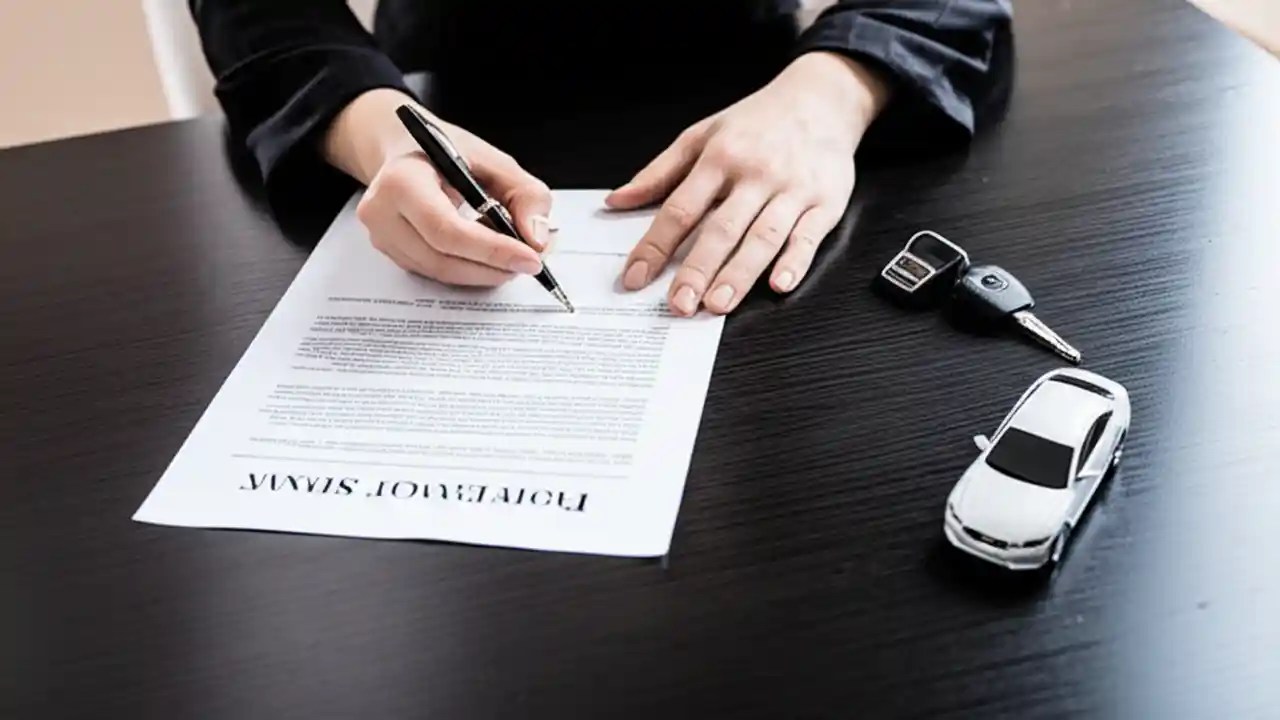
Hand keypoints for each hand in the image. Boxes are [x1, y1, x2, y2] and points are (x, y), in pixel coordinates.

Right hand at [323, 89, 551, 285]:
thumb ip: (526, 195)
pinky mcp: (388, 252)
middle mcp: (382, 212)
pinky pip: (433, 273)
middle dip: (492, 267)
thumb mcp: (494, 160)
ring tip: (511, 259)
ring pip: (440, 272)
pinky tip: (486, 257)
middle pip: (443, 259)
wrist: (405, 150)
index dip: (492, 250)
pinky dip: (467, 270)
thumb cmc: (448, 153)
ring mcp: (381, 236)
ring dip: (482, 273)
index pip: (447, 230)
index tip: (531, 258)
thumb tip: (538, 241)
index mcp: (402, 180)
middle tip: (529, 263)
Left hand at [606, 52, 890, 314]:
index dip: (655, 245)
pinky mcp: (826, 202)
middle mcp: (755, 174)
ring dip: (739, 275)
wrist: (822, 97)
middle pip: (722, 228)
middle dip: (698, 269)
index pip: (680, 208)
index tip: (635, 277)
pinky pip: (809, 237)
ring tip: (717, 305)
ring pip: (763, 238)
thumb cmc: (758, 122)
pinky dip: (795, 262)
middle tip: (679, 304)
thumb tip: (617, 200)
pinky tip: (779, 284)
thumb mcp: (702, 134)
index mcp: (720, 157)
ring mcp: (792, 189)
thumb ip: (660, 172)